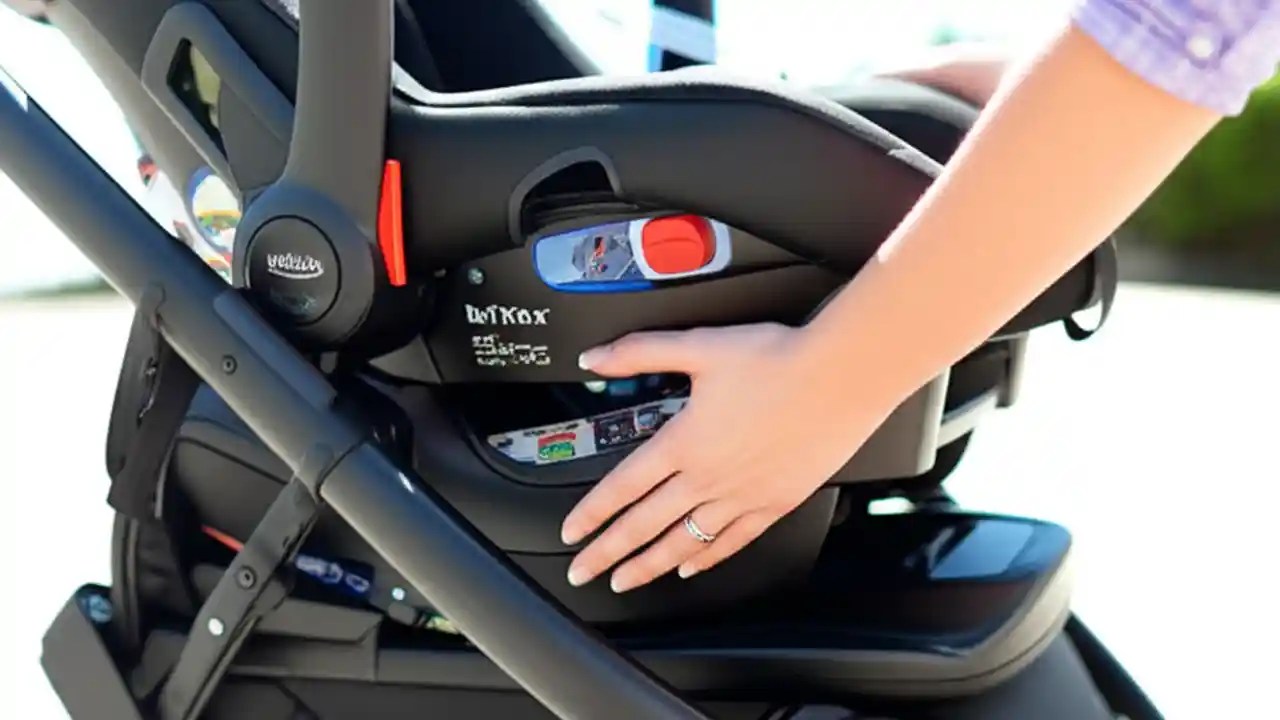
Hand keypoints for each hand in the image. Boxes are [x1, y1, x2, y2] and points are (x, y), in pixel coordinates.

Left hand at [560, 322, 889, 592]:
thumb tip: (595, 356)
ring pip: (683, 542)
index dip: (591, 513)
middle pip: (644, 525)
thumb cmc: (778, 359)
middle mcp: (708, 477)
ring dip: (648, 565)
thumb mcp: (699, 346)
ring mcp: (742, 496)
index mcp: (683, 441)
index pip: (623, 487)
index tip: (571, 532)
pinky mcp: (774, 503)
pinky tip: (690, 568)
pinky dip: (706, 559)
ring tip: (624, 581)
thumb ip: (640, 352)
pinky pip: (731, 542)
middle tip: (582, 571)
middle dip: (606, 553)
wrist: (842, 377)